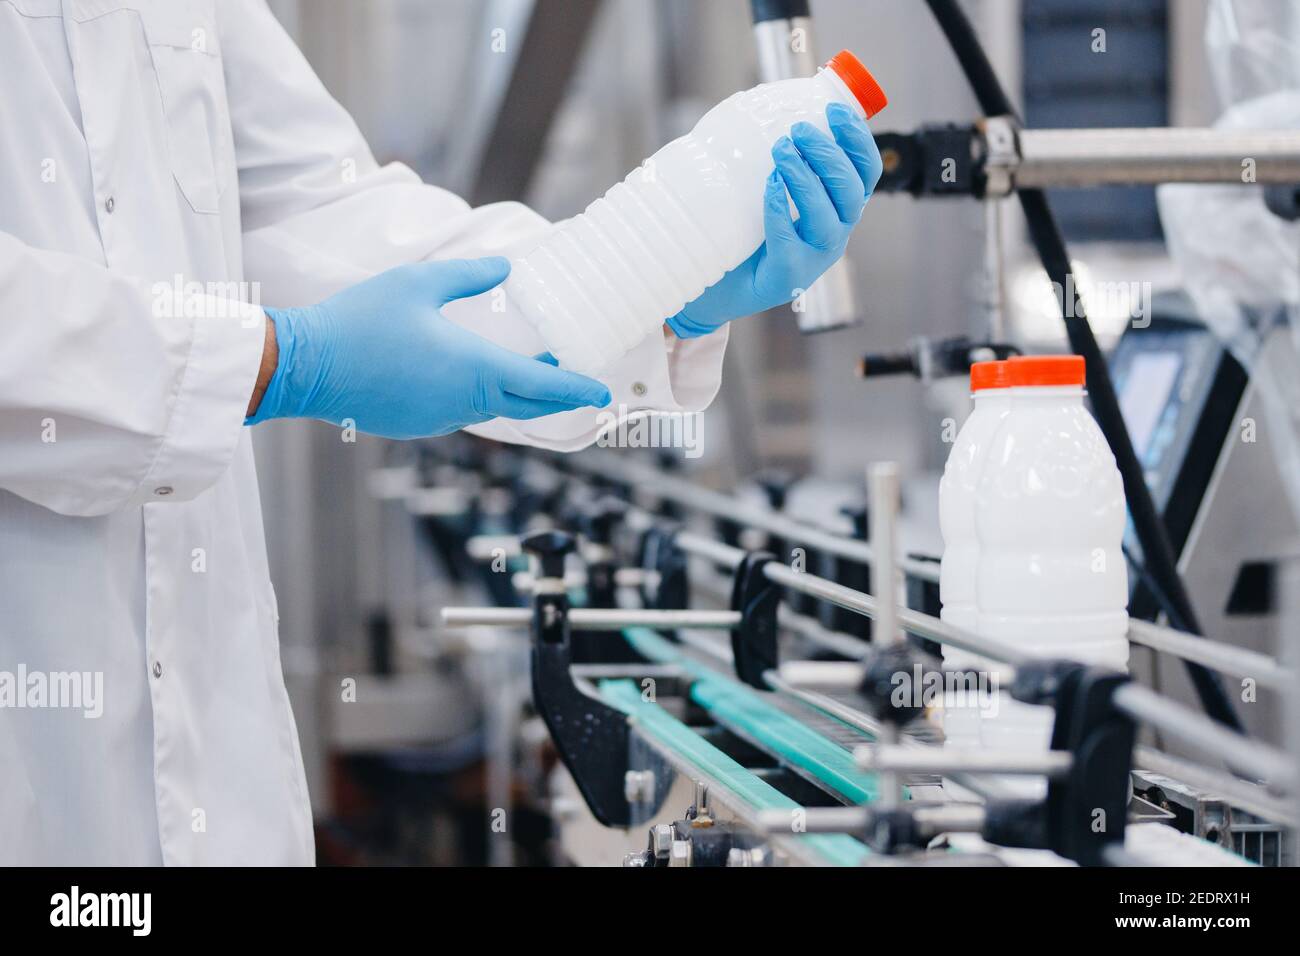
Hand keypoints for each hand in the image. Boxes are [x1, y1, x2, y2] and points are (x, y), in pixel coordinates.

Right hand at [246, 257, 610, 437]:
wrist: (304, 367)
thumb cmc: (359, 320)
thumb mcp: (418, 283)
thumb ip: (468, 276)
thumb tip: (506, 267)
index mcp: (473, 369)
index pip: (542, 386)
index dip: (577, 389)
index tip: (603, 391)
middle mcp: (463, 402)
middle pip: (527, 405)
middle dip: (557, 395)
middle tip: (580, 383)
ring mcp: (440, 419)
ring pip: (493, 409)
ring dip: (516, 394)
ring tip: (533, 371)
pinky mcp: (417, 426)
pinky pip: (462, 412)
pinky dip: (481, 398)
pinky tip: (475, 378)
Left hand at [667, 102, 881, 338]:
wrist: (712, 287)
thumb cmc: (741, 235)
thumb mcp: (764, 191)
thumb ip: (775, 159)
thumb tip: (759, 108)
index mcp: (837, 208)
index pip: (866, 171)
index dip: (857, 139)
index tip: (834, 110)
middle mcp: (833, 233)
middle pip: (853, 191)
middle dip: (828, 155)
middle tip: (796, 132)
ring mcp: (814, 259)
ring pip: (830, 217)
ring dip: (806, 179)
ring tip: (780, 154)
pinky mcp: (787, 278)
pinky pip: (791, 243)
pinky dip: (782, 211)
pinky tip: (769, 188)